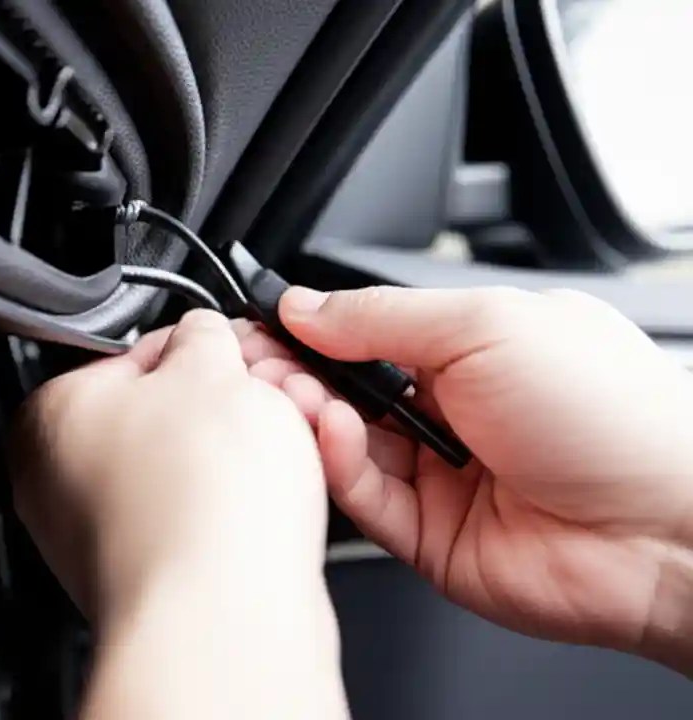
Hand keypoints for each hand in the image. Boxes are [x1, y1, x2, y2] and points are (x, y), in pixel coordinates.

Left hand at [10, 310, 347, 719]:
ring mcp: (98, 537)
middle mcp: (56, 479)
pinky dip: (235, 510)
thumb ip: (201, 333)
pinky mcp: (146, 578)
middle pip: (161, 413)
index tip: (236, 353)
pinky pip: (198, 522)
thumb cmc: (198, 504)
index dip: (200, 347)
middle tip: (268, 402)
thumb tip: (200, 331)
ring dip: (241, 453)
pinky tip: (266, 510)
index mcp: (48, 412)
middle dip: (225, 404)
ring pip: (187, 468)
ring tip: (277, 456)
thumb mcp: (210, 368)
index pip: (131, 351)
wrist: (225, 620)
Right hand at [261, 285, 692, 671]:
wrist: (671, 529)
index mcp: (474, 351)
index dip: (311, 329)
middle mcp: (454, 413)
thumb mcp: (487, 326)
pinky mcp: (431, 538)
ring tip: (287, 391)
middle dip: (297, 372)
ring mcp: (442, 477)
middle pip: (347, 392)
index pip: (367, 335)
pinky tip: (327, 433)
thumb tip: (307, 305)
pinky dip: (336, 465)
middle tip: (255, 358)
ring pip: (345, 445)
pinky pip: (365, 498)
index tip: (262, 321)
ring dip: (310, 415)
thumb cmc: (613, 416)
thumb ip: (382, 317)